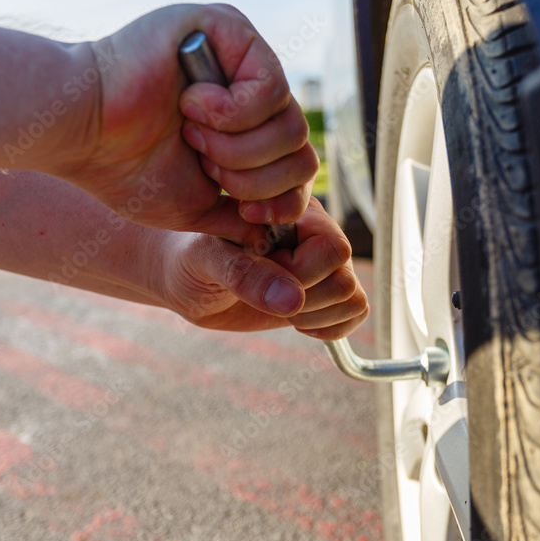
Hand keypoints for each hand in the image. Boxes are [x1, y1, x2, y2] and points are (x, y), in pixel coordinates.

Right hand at [54, 4, 317, 246]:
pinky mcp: (231, 29)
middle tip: (205, 163)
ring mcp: (242, 57)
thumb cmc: (125, 169)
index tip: (242, 209)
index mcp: (244, 128)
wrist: (81, 132)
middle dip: (254, 178)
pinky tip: (192, 107)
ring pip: (291, 124)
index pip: (298, 167)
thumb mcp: (196, 207)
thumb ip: (238, 219)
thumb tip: (274, 235)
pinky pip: (272, 88)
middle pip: (300, 150)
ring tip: (192, 135)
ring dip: (238, 147)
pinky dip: (234, 114)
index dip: (280, 198)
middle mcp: (248, 88)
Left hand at [155, 199, 368, 338]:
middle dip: (302, 300)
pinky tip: (294, 322)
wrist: (184, 278)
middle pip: (345, 278)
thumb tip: (292, 300)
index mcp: (294, 213)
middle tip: (262, 294)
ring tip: (274, 306)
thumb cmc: (189, 258)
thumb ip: (242, 273)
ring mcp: (322, 268)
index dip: (299, 273)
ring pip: (353, 299)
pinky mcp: (322, 295)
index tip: (257, 270)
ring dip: (314, 316)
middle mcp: (316, 237)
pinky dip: (329, 327)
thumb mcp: (205, 260)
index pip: (333, 248)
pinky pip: (355, 312)